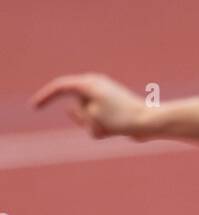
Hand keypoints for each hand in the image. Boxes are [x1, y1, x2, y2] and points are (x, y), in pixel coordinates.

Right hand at [31, 73, 148, 138]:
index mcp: (88, 83)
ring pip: (87, 117)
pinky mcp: (111, 110)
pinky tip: (116, 130)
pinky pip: (98, 123)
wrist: (148, 122)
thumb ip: (77, 113)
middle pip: (75, 107)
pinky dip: (103, 129)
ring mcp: (102, 98)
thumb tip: (72, 110)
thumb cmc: (121, 117)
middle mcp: (94, 87)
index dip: (45, 97)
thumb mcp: (93, 116)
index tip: (34, 108)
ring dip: (94, 126)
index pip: (60, 87)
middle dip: (82, 120)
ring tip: (111, 127)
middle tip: (101, 122)